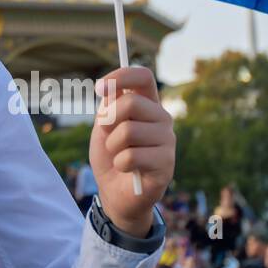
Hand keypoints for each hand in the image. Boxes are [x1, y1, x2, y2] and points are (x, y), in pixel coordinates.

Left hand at [88, 66, 175, 236]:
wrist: (116, 191)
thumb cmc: (111, 154)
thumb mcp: (104, 125)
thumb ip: (109, 105)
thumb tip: (110, 89)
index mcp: (148, 104)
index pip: (143, 77)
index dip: (120, 77)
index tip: (98, 89)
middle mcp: (163, 118)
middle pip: (131, 102)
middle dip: (108, 120)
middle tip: (108, 135)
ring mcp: (168, 141)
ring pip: (128, 131)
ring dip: (113, 146)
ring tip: (119, 155)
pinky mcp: (166, 164)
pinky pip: (131, 157)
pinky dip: (120, 164)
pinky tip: (128, 169)